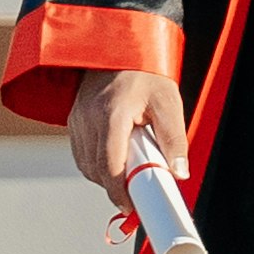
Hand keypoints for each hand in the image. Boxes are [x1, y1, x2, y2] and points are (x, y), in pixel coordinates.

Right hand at [65, 63, 186, 203]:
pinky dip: (95, 164)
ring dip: (104, 177)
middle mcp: (88, 118)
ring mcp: (77, 119)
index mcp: (112, 114)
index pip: (110, 165)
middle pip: (95, 169)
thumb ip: (174, 138)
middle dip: (114, 188)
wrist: (119, 47)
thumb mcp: (169, 103)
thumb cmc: (147, 74)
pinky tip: (114, 161)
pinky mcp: (73, 119)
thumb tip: (180, 172)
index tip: (131, 206)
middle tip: (136, 197)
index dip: (119, 191)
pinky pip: (81, 153)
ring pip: (85, 164)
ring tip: (128, 177)